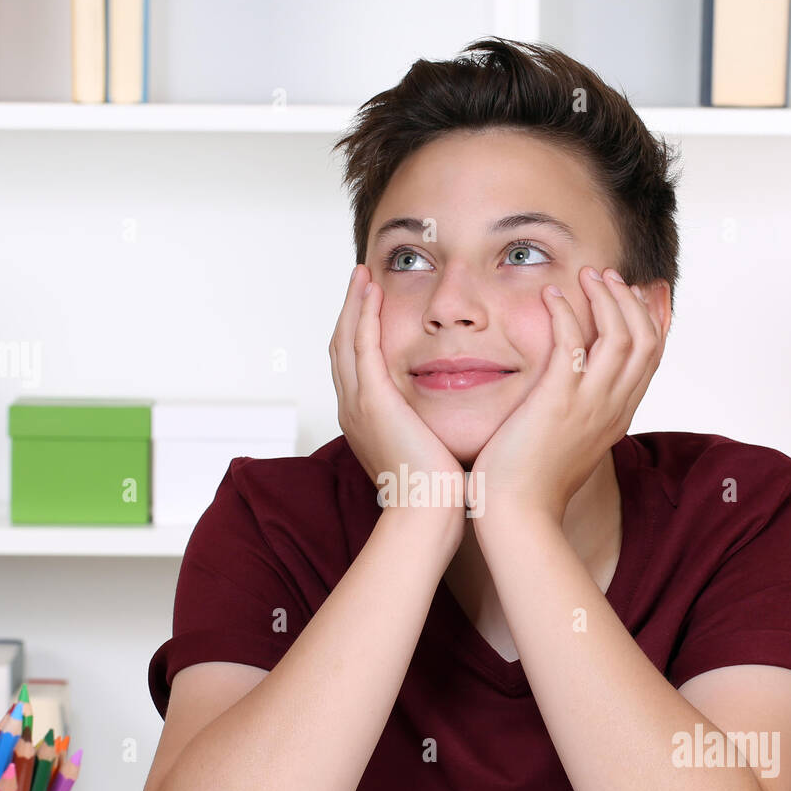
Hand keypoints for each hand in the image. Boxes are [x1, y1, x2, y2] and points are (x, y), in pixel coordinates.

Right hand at [328, 264, 466, 531]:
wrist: (427, 515)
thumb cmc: (435, 495)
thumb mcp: (429, 452)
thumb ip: (432, 429)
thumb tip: (449, 421)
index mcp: (365, 422)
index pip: (355, 366)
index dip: (358, 333)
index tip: (370, 307)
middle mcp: (354, 409)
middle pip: (341, 347)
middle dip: (349, 311)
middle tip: (359, 279)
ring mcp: (359, 404)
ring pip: (346, 340)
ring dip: (353, 304)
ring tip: (362, 275)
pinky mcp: (373, 400)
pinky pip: (362, 346)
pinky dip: (363, 315)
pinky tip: (371, 291)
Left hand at [469, 265, 664, 526]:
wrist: (517, 514)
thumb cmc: (530, 484)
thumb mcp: (568, 444)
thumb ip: (578, 415)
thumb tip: (571, 397)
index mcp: (617, 417)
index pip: (651, 357)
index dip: (650, 318)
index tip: (637, 291)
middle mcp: (612, 408)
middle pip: (646, 340)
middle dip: (631, 300)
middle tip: (609, 276)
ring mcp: (589, 404)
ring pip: (620, 336)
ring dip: (606, 297)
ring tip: (587, 275)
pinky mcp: (558, 402)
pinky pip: (573, 343)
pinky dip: (567, 312)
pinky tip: (553, 295)